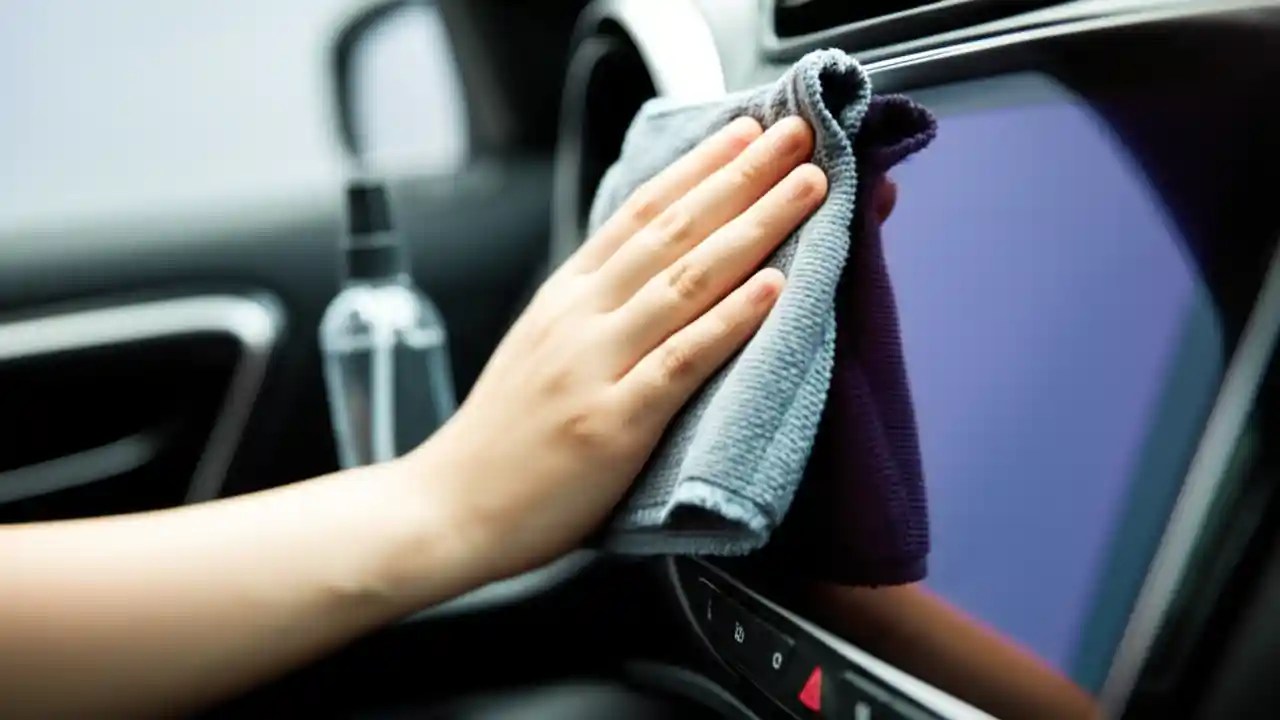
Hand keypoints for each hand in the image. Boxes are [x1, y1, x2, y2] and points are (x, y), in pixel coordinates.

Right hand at [409, 115, 824, 582]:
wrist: (450, 506)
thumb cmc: (504, 435)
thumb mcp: (540, 344)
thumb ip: (593, 304)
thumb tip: (655, 266)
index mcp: (566, 296)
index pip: (641, 212)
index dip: (700, 166)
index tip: (748, 130)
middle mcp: (580, 318)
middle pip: (673, 231)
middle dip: (742, 176)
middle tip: (797, 134)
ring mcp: (595, 368)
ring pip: (685, 282)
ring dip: (753, 228)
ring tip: (807, 189)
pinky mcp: (611, 426)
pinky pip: (679, 363)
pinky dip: (728, 322)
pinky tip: (772, 288)